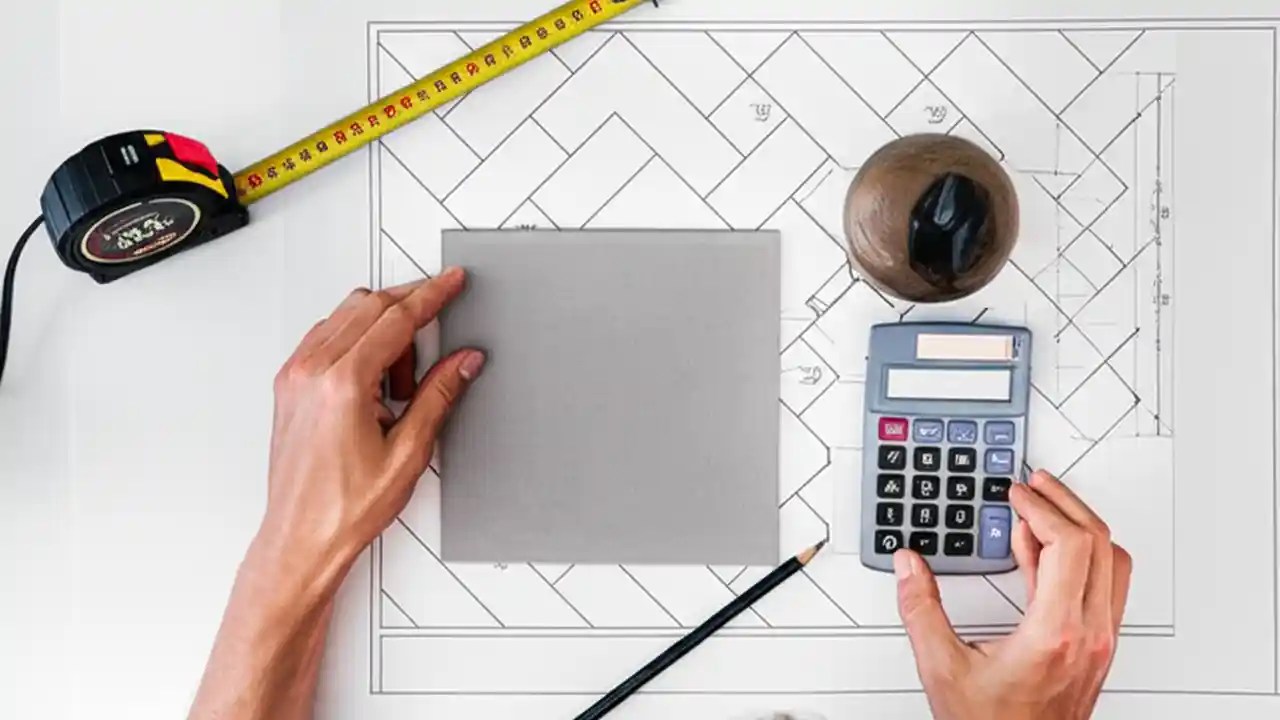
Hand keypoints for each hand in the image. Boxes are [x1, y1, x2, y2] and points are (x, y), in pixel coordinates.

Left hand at [254, 268, 483, 592]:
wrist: (302, 538)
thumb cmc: (344, 508)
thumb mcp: (409, 452)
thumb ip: (439, 396)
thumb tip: (462, 362)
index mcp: (342, 384)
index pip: (396, 318)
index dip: (431, 295)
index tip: (452, 282)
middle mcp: (311, 371)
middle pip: (369, 305)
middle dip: (410, 309)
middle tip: (439, 329)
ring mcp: (295, 375)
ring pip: (346, 316)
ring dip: (382, 330)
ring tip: (402, 382)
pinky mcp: (289, 385)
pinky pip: (326, 338)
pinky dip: (356, 342)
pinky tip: (376, 379)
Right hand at [894, 470, 1132, 719]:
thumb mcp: (942, 668)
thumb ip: (920, 609)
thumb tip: (909, 565)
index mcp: (1056, 633)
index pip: (1069, 545)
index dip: (1042, 508)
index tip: (1016, 495)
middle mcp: (1090, 635)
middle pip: (1099, 544)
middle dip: (1064, 504)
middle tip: (1033, 486)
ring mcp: (1100, 642)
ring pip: (1112, 563)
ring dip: (1081, 528)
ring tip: (1044, 510)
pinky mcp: (1097, 648)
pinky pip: (1104, 585)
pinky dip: (1081, 556)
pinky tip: (1043, 552)